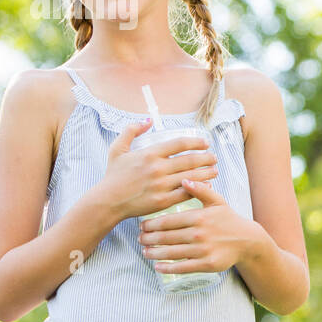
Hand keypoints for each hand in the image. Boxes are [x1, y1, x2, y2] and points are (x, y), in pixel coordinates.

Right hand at [99, 120, 218, 221]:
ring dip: (207, 172)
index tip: (205, 143)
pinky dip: (199, 188)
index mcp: (149, 154)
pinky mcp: (162, 201)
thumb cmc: (112, 176)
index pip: (179, 144)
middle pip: (189, 160)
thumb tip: (148, 120)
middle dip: (206, 158)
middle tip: (214, 157)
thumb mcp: (117, 149)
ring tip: (215, 170)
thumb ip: (131, 131)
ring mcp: (161, 185)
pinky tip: (207, 185)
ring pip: (191, 176)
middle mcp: (157, 168)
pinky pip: (186, 193)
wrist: (107, 202)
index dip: (196, 142)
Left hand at [138, 178, 259, 274]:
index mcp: (199, 217)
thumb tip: (184, 179)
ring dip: (154, 253)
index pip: (168, 221)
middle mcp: (199, 234)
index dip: (152, 224)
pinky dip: (167, 267)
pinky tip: (157, 266)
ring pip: (171, 253)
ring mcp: (203, 250)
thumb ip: (200, 190)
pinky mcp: (207, 264)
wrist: (248, 240)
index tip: (142, 225)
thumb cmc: (229, 220)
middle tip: (140, 238)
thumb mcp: (217, 201)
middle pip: (166, 237)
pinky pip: (182, 267)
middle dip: (149, 238)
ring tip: (145, 251)